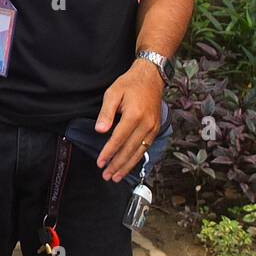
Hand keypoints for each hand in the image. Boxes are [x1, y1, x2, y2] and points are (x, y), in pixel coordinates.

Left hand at [95, 58, 164, 181]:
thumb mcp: (112, 93)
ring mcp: (153, 128)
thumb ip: (106, 113)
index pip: (119, 139)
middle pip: (130, 149)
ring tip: (116, 176)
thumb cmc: (129, 84)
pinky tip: (128, 166)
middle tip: (107, 176)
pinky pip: (146, 147)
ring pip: (139, 152)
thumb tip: (100, 131)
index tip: (100, 162)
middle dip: (117, 164)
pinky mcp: (156, 129)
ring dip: (127, 166)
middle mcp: (146, 124)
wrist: (151, 78)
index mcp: (134, 115)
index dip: (109, 152)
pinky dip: (137, 159)